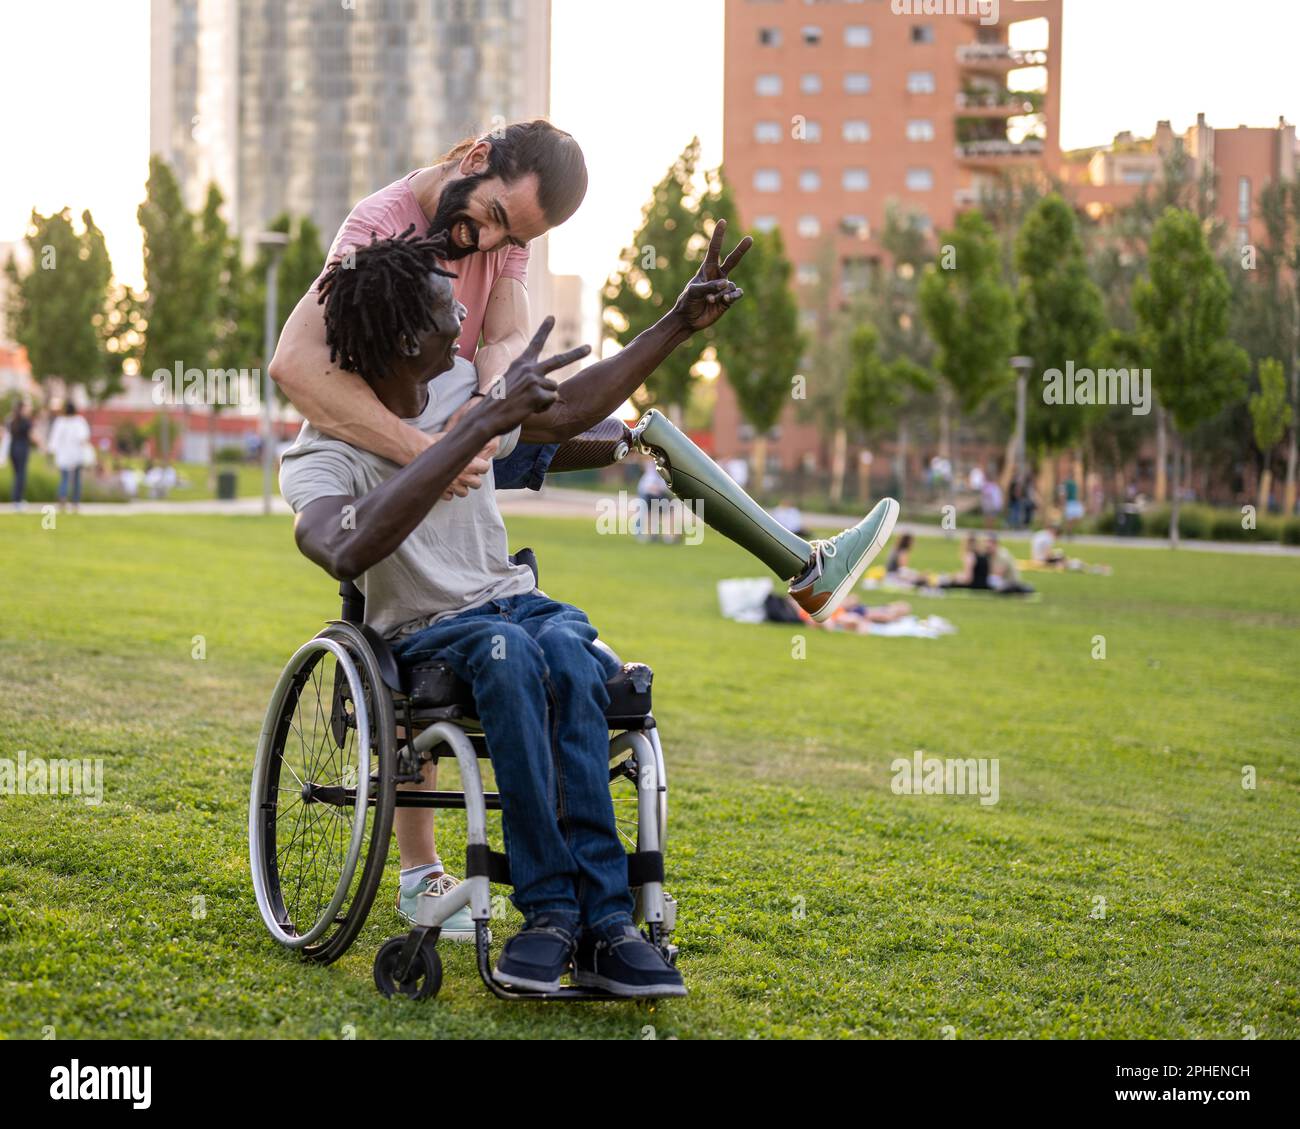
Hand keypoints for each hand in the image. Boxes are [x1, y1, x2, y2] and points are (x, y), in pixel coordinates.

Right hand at [436, 401, 497, 499]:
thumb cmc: (434, 442)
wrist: (416, 450)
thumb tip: (480, 442)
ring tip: (455, 478)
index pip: (485, 468)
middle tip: (465, 471)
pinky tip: (444, 483)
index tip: (477, 462)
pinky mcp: (441, 492)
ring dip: (461, 487)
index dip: (481, 465)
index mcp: (469, 464)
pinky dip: (448, 491)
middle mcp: (463, 477)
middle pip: (477, 484)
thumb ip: (468, 445)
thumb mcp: (454, 439)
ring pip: (464, 493)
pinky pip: (450, 496)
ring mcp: (452, 486)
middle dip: (473, 478)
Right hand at [482, 316, 589, 432]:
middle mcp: (529, 368)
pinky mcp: (537, 393)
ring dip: (545, 399)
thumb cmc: (497, 403)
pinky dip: (543, 407)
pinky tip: (529, 409)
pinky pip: (551, 400)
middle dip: (576, 353)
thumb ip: (526, 379)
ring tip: (528, 403)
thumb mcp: (509, 383)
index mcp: (520, 364)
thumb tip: (547, 387)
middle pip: (559, 360)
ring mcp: (533, 380)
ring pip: (554, 388)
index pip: (535, 343)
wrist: (487, 416)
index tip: (551, 317)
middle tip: (589, 347)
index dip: (544, 330)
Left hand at [674, 218, 750, 331]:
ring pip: (730, 285)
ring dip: (721, 293)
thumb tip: (726, 283)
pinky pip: (736, 294)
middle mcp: (718, 276)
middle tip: (750, 238)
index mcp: (707, 269)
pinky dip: (731, 297)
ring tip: (710, 301)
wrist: (688, 319)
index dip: (718, 235)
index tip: (722, 221)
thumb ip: (709, 286)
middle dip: (741, 250)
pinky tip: (724, 302)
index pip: (714, 250)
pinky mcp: (728, 300)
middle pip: (732, 260)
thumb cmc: (687, 302)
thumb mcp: (694, 291)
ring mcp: (724, 288)